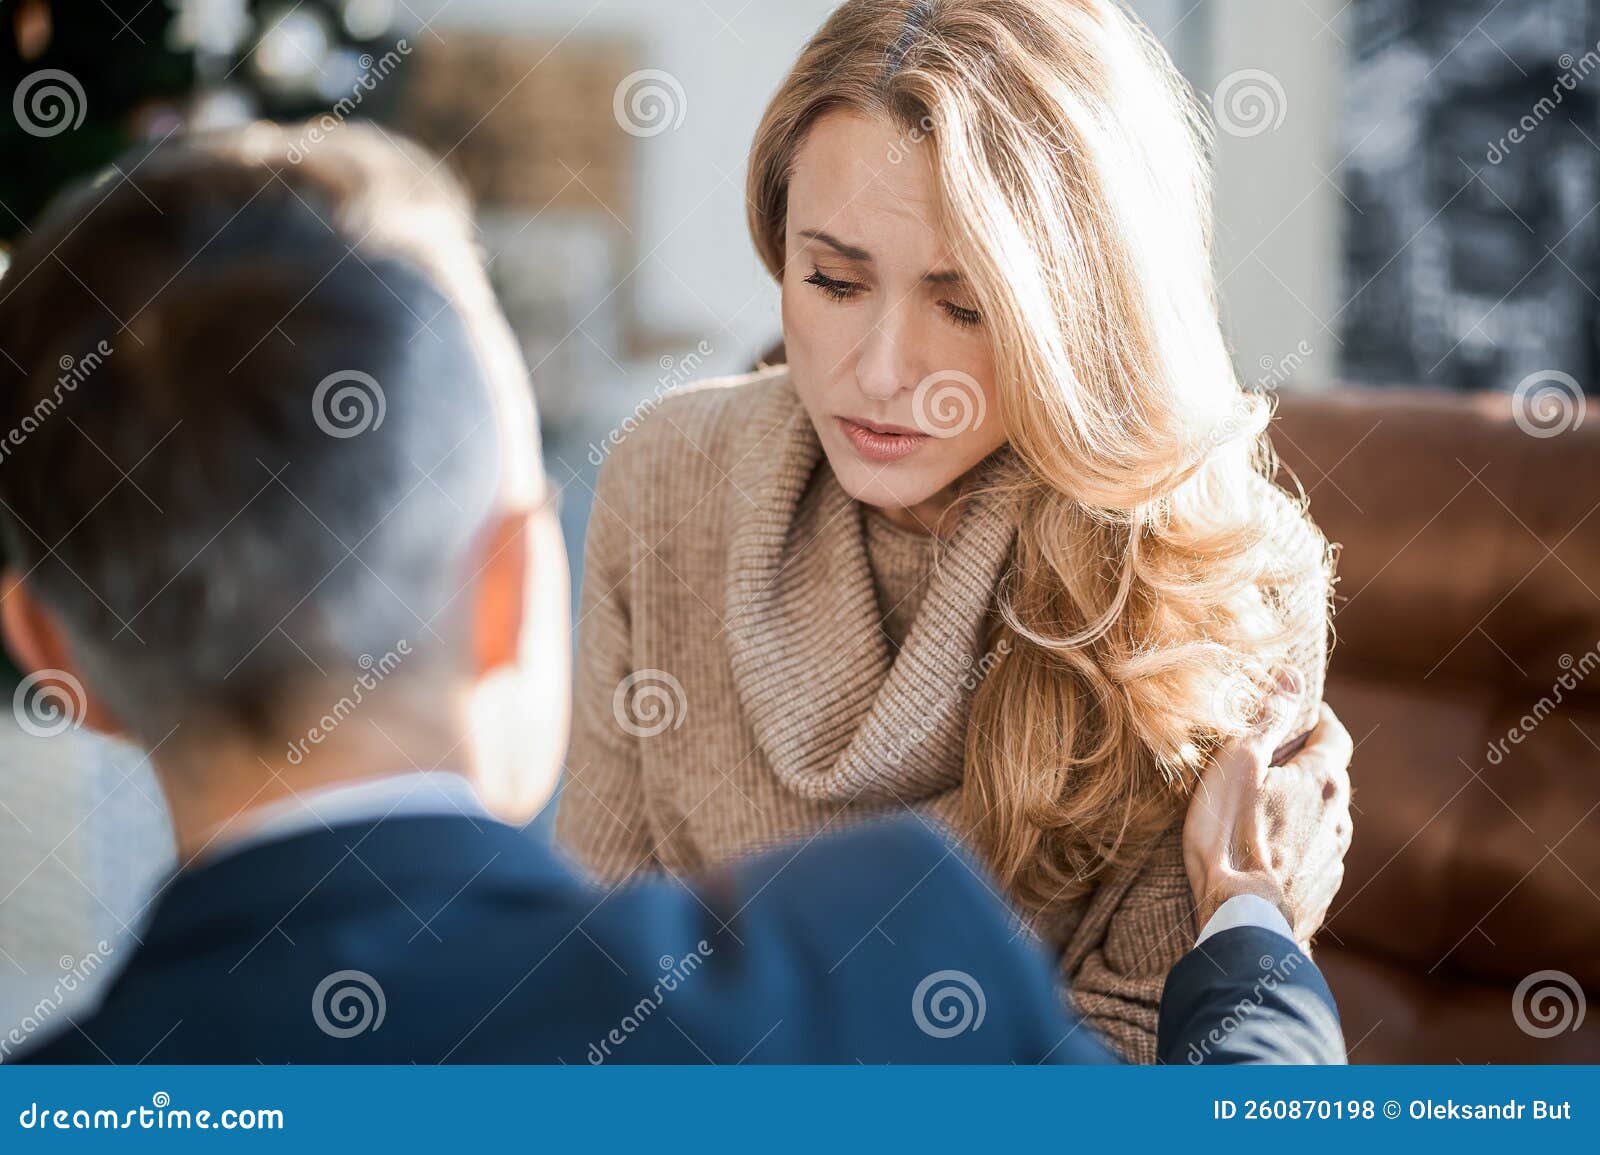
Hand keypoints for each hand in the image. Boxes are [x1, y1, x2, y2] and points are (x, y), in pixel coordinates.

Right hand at [1182, 679, 1353, 950]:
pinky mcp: (1321, 889)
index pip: (1335, 736)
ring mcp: (1333, 857)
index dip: (1320, 719)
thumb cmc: (1232, 835)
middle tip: (1278, 757)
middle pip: (1332, 778)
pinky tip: (1275, 852)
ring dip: (1307, 808)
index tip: (1304, 710)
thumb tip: (1292, 676)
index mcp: (1321, 781)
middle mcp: (1337, 816)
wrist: (1244, 919)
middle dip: (1310, 763)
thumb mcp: (1238, 765)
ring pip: (1326, 819)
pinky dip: (1301, 845)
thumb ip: (1268, 721)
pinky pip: (1317, 855)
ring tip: (1273, 808)